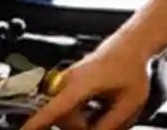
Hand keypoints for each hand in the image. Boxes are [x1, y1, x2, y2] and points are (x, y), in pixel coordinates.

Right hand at [20, 38, 152, 129]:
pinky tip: (100, 106)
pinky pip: (68, 108)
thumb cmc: (130, 67)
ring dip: (83, 120)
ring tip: (106, 108)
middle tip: (106, 121)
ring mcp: (66, 82)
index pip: (53, 110)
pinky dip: (82, 113)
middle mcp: (67, 82)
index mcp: (80, 85)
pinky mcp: (68, 84)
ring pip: (65, 115)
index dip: (36, 124)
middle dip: (82, 127)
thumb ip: (109, 125)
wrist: (131, 45)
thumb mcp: (128, 103)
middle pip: (63, 119)